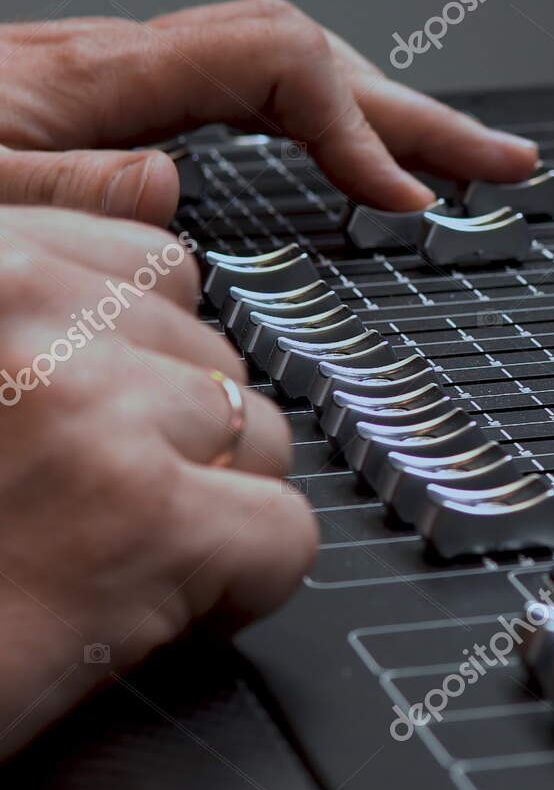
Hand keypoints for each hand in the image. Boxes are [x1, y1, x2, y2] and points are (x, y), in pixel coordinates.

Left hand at [0, 0, 539, 224]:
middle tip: (501, 164)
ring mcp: (120, 87)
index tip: (406, 205)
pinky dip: (323, 133)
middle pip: (308, 58)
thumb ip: (63, 192)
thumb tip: (175, 193)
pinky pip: (250, 103)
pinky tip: (347, 164)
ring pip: (288, 74)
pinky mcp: (110, 113)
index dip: (355, 130)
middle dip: (417, 114)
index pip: (275, 66)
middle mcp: (117, 69)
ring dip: (386, 117)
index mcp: (90, 77)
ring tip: (458, 162)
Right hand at [0, 205, 315, 758]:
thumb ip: (38, 283)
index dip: (143, 362)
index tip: (82, 422)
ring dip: (207, 507)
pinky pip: (285, 533)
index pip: (158, 267)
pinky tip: (147, 608)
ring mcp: (96, 409)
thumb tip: (163, 181)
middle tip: (82, 503)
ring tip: (101, 553)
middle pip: (215, 355)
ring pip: (260, 437)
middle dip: (174, 438)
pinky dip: (241, 587)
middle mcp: (31, 312)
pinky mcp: (152, 518)